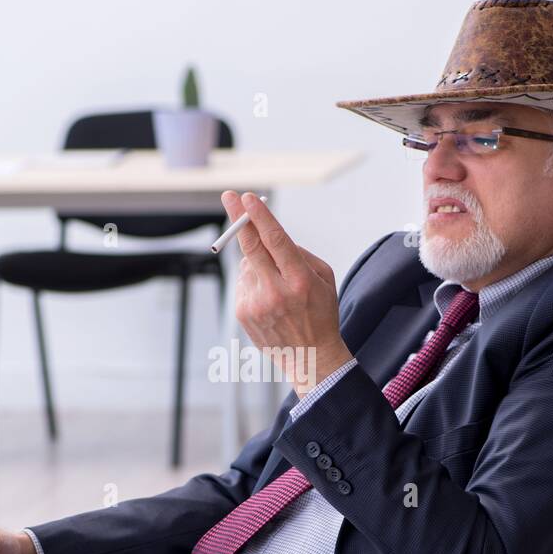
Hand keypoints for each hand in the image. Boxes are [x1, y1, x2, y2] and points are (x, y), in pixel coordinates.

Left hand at [224, 191, 353, 396]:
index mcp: (300, 280)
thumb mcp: (324, 279)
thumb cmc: (321, 312)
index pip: (276, 241)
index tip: (248, 198)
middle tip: (229, 195)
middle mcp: (276, 292)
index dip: (260, 217)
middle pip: (251, 247)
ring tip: (276, 286)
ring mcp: (256, 304)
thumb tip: (268, 235)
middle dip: (239, 218)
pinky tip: (268, 299)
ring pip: (247, 264)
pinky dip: (252, 281)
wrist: (310, 358)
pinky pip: (243, 282)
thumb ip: (298, 253)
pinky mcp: (242, 312)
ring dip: (257, 263)